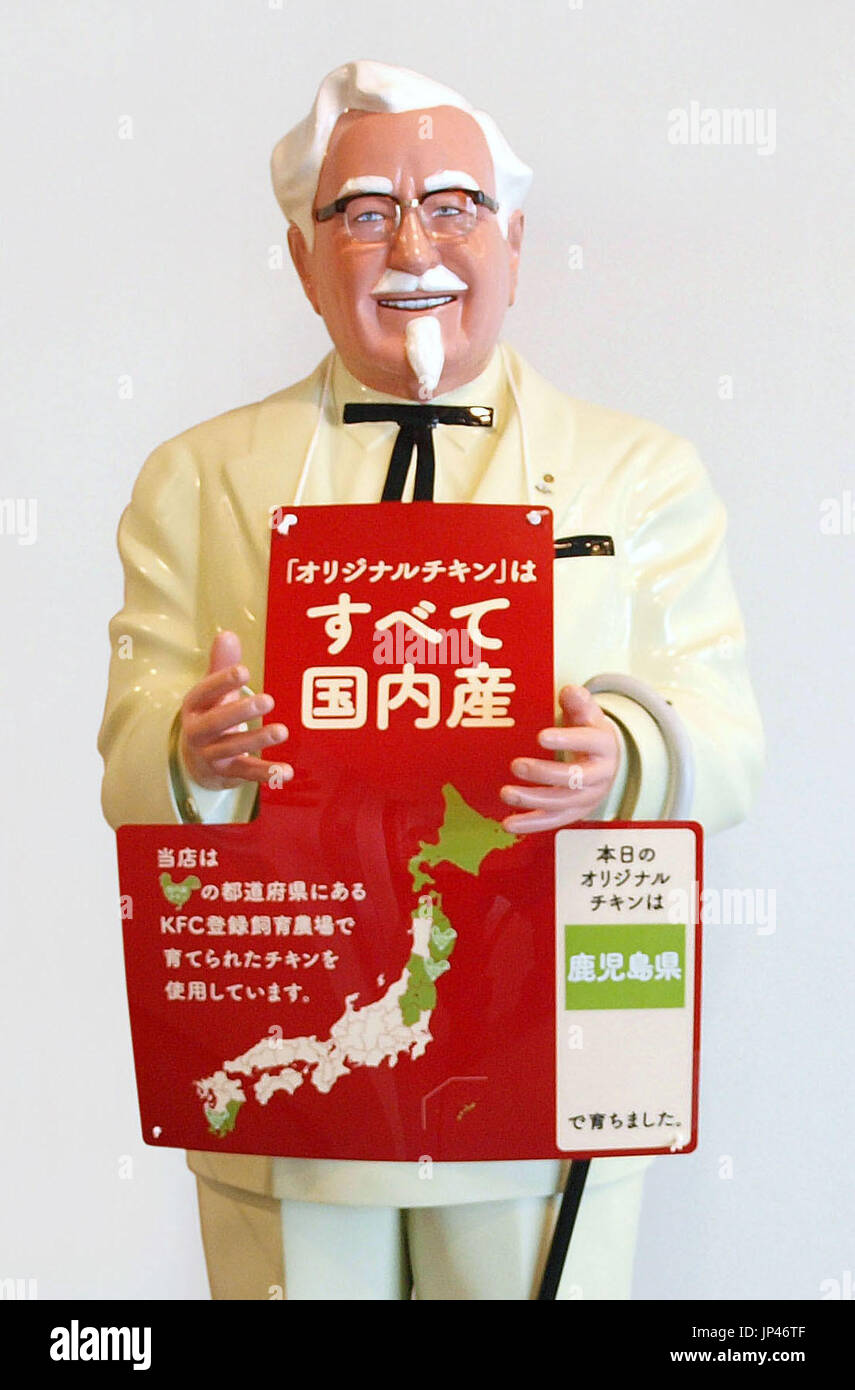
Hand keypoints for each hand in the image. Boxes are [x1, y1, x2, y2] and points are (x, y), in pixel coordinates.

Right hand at [179, 630, 291, 789]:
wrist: (197, 760)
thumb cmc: (212, 713)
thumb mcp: (213, 690)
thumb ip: (222, 663)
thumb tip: (227, 634)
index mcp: (194, 706)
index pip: (204, 692)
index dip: (222, 682)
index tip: (245, 672)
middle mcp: (197, 732)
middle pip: (216, 722)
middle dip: (240, 711)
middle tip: (267, 700)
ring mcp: (211, 754)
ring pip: (233, 747)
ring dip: (258, 739)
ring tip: (282, 731)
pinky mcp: (227, 773)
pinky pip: (247, 772)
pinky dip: (267, 773)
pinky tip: (287, 771)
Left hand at [499, 684, 620, 832]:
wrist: (606, 760)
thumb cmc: (589, 731)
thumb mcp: (588, 712)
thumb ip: (579, 701)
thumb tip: (570, 691)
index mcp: (604, 745)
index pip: (588, 741)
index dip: (566, 740)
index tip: (541, 736)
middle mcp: (600, 775)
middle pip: (575, 778)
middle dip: (544, 773)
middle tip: (516, 764)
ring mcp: (587, 797)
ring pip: (561, 803)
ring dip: (532, 800)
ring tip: (506, 793)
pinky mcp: (573, 813)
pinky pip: (552, 821)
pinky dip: (530, 824)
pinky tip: (508, 824)